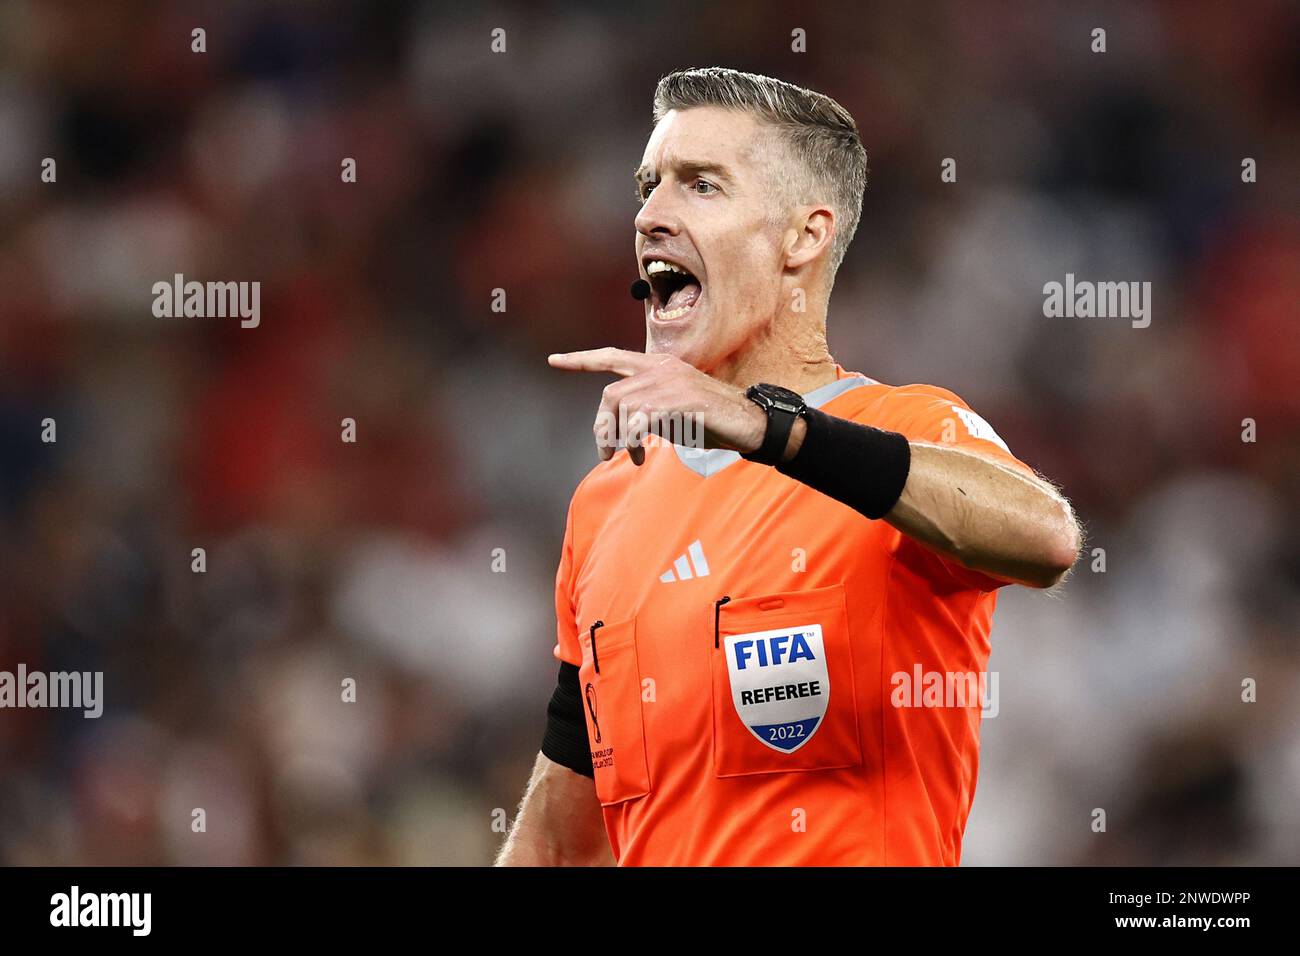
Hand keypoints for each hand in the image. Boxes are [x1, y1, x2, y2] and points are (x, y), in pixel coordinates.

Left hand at [547, 348, 768, 465]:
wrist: (751, 423)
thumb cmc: (714, 420)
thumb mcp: (673, 411)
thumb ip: (646, 409)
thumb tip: (620, 428)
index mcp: (660, 365)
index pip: (613, 356)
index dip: (583, 360)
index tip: (556, 361)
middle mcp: (662, 368)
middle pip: (610, 394)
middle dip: (600, 426)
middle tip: (605, 453)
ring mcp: (671, 383)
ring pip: (621, 407)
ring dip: (616, 438)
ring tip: (627, 456)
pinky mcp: (680, 401)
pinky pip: (639, 419)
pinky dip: (631, 441)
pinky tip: (639, 456)